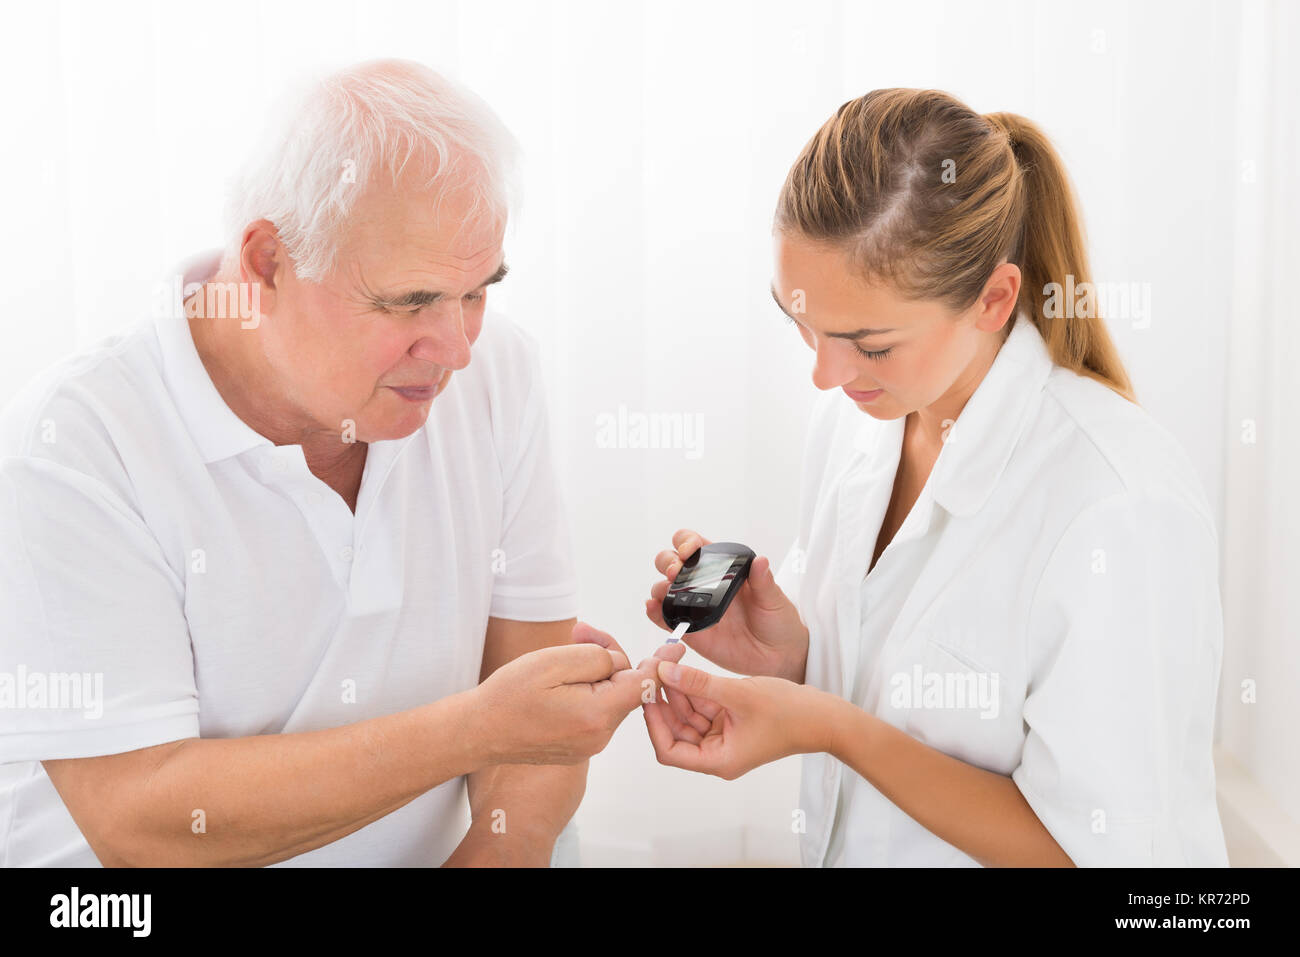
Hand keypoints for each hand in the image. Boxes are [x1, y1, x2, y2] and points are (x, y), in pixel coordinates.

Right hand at [473, 621, 659, 765]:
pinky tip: (560, 678)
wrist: (477, 731)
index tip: (676, 644)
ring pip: (608, 697)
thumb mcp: (556, 661)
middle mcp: (600, 736)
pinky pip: (594, 710)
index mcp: (598, 715)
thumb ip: (598, 658)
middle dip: (608, 657)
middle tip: (579, 632)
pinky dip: (585, 690)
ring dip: (593, 672)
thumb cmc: (509, 696)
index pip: (644, 684)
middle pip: (624, 686)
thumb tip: (619, 664)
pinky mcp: (578, 746)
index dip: (660, 661)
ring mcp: (589, 744)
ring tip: (562, 651)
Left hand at [641, 657, 840, 779]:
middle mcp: (717, 752)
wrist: (824, 716)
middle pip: (676, 732)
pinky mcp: (731, 721)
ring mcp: (724, 736)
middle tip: (651, 673)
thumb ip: (699, 683)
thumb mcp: (739, 694)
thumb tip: (665, 671)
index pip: (670, 751)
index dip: (654, 724)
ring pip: (687, 717)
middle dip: (663, 703)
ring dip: (676, 693)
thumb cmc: (790, 714)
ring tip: (665, 666)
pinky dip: (693, 690)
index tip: (647, 696)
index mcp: (718, 760)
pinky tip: (683, 670)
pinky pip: (702, 707)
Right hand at [646, 529, 808, 680]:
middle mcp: (702, 585)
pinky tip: (652, 608)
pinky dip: (654, 612)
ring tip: (665, 592)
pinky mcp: (690, 631)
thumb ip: (764, 582)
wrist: (779, 657)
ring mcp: (693, 607)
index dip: (686, 542)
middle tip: (675, 571)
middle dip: (667, 561)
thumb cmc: (778, 622)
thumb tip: (761, 561)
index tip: (691, 550)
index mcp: (722, 569)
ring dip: (659, 587)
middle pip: (671, 562)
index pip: (695, 545)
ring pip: (663, 589)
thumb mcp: (774, 599)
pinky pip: (665, 619)